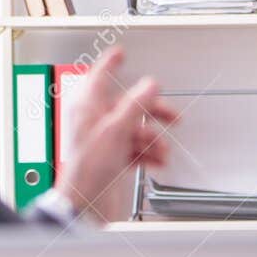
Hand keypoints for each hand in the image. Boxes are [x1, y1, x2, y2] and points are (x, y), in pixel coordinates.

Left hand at [54, 48, 178, 222]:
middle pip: (127, 106)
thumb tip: (150, 85)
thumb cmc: (88, 168)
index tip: (121, 53)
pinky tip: (156, 161)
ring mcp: (103, 139)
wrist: (84, 203)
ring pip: (133, 129)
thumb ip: (134, 105)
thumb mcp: (115, 130)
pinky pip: (133, 148)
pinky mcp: (111, 158)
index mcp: (86, 107)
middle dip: (151, 112)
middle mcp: (93, 120)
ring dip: (151, 139)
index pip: (99, 76)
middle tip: (172, 114)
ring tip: (162, 150)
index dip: (111, 63)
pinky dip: (146, 153)